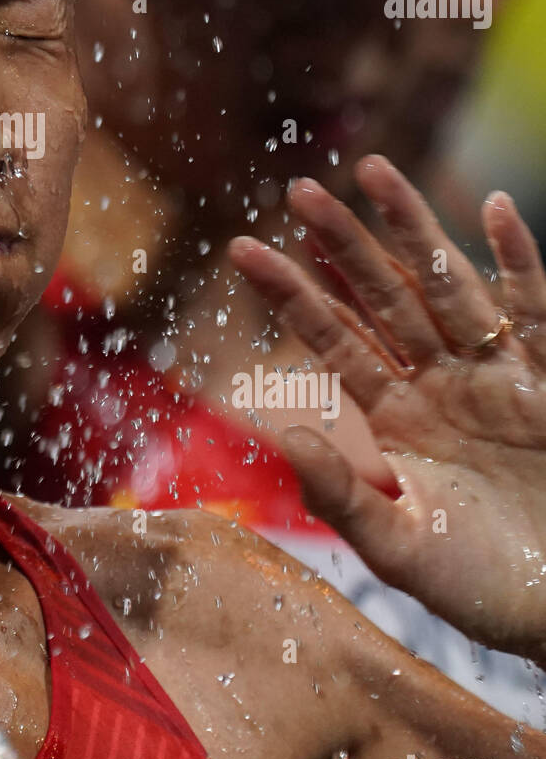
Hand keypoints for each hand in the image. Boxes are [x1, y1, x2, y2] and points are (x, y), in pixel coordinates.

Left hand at [228, 154, 545, 667]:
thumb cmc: (485, 589)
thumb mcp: (402, 548)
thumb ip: (342, 495)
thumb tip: (284, 434)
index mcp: (397, 417)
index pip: (334, 340)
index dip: (292, 295)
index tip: (242, 249)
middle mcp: (440, 383)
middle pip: (384, 297)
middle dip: (342, 243)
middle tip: (300, 188)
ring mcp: (497, 375)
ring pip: (448, 285)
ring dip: (414, 229)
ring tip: (374, 169)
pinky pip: (536, 310)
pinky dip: (519, 259)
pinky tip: (495, 208)